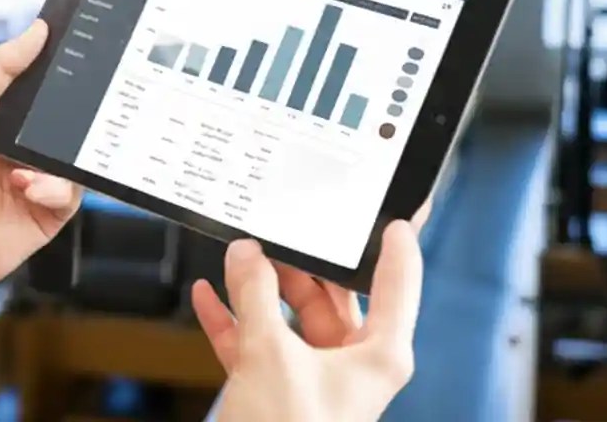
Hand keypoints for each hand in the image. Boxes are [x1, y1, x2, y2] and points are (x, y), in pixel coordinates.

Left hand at [0, 19, 81, 301]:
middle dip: (78, 113)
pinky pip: (73, 190)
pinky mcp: (51, 210)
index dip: (65, 68)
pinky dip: (53, 188)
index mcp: (4, 113)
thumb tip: (37, 29)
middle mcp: (26, 143)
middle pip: (71, 116)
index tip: (87, 50)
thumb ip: (0, 67)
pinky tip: (25, 189)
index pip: (46, 82)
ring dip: (58, 158)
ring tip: (26, 168)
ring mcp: (41, 175)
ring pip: (79, 154)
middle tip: (79, 110)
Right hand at [193, 219, 424, 421]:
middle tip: (274, 227)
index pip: (397, 285)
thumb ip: (255, 296)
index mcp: (377, 355)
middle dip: (297, 264)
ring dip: (258, 290)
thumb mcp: (269, 355)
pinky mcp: (276, 392)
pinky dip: (232, 322)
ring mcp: (312, 379)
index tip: (395, 214)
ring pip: (288, 317)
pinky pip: (257, 344)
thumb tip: (246, 254)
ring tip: (234, 257)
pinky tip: (209, 297)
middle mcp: (351, 365)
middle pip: (329, 296)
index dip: (397, 247)